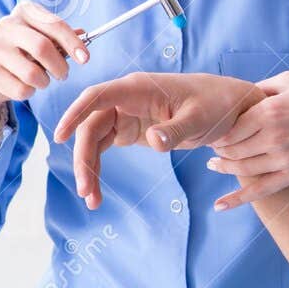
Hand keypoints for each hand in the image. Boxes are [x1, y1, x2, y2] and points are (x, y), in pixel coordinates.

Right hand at [0, 1, 88, 106]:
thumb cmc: (25, 51)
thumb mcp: (43, 38)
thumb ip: (62, 36)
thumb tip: (83, 33)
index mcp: (24, 11)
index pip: (54, 25)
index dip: (73, 43)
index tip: (85, 59)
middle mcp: (6, 25)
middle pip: (43, 48)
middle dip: (60, 66)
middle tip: (63, 74)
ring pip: (32, 73)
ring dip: (44, 82)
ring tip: (41, 79)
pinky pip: (21, 89)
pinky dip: (30, 92)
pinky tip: (24, 84)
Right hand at [54, 72, 263, 209]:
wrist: (229, 108)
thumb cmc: (216, 104)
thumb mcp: (200, 118)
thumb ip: (176, 129)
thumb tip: (154, 140)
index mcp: (139, 88)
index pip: (97, 96)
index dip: (75, 114)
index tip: (59, 136)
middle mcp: (126, 98)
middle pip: (91, 125)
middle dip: (83, 157)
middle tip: (86, 191)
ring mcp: (126, 114)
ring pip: (94, 140)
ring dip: (89, 168)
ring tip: (91, 200)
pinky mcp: (131, 131)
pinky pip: (104, 148)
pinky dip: (99, 168)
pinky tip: (97, 192)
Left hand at [205, 72, 288, 209]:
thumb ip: (260, 89)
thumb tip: (238, 98)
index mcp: (270, 110)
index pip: (230, 128)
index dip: (217, 131)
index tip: (212, 129)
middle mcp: (275, 136)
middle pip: (233, 150)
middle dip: (218, 149)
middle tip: (213, 146)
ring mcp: (286, 158)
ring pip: (243, 169)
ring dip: (224, 168)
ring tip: (215, 164)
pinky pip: (261, 190)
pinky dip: (238, 199)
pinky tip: (219, 206)